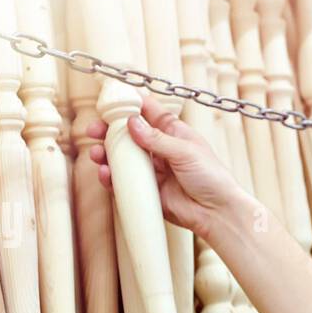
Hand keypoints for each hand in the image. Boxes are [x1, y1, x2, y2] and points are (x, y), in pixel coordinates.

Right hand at [87, 95, 252, 238]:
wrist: (217, 212)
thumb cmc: (212, 178)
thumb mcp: (185, 152)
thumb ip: (157, 139)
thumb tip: (132, 122)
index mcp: (173, 133)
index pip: (148, 112)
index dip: (130, 104)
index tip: (111, 100)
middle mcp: (161, 149)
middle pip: (130, 135)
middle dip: (110, 131)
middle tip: (94, 130)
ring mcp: (154, 170)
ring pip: (124, 158)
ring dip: (107, 154)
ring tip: (96, 154)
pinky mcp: (149, 191)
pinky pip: (126, 182)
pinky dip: (113, 178)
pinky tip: (106, 174)